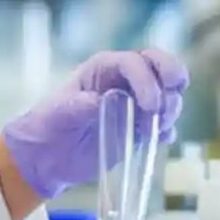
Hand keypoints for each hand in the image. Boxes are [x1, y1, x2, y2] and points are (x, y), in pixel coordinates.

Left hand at [1, 49, 187, 198]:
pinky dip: (166, 131)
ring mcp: (136, 104)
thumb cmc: (48, 126)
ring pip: (168, 95)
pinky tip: (155, 140)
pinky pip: (165, 124)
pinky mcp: (141, 128)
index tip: (149, 105)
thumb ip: (78, 105)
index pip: (135, 61)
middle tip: (165, 107)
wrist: (47, 157)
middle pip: (161, 66)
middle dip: (172, 80)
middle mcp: (125, 80)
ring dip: (170, 110)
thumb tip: (101, 100)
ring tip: (153, 130)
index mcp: (104, 68)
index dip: (147, 79)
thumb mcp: (57, 114)